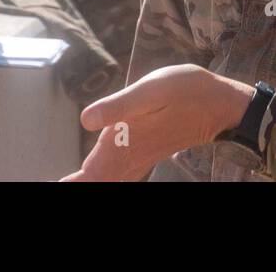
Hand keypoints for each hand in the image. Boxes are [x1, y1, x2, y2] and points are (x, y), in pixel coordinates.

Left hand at [60, 64, 255, 181]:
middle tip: (56, 184)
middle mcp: (132, 152)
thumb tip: (85, 119)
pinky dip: (109, 177)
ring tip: (69, 183)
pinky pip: (124, 173)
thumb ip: (120, 105)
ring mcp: (142, 154)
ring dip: (91, 180)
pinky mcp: (149, 150)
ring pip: (111, 177)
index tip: (55, 186)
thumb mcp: (153, 88)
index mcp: (127, 138)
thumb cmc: (187, 90)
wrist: (220, 104)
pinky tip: (102, 176)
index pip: (93, 170)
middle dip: (79, 183)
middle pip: (99, 177)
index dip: (75, 182)